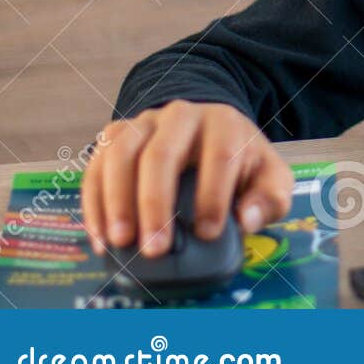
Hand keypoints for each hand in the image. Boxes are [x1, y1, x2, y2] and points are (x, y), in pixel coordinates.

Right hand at [80, 101, 293, 257]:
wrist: (211, 130)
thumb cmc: (241, 161)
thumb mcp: (269, 177)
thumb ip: (269, 199)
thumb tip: (247, 220)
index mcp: (225, 123)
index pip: (219, 155)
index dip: (213, 195)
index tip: (207, 233)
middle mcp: (182, 115)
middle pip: (161, 154)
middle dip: (155, 204)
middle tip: (155, 248)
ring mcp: (144, 122)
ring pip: (121, 154)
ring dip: (117, 201)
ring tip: (121, 243)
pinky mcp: (115, 135)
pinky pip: (96, 165)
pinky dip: (94, 203)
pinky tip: (102, 238)